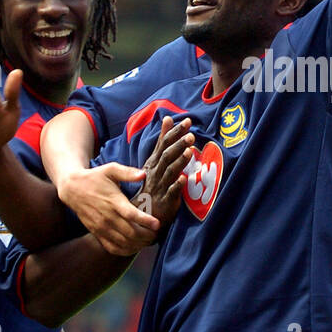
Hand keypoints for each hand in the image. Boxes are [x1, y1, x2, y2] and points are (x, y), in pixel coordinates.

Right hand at [56, 162, 159, 256]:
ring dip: (139, 244)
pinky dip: (126, 250)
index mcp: (113, 201)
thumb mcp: (110, 169)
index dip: (145, 221)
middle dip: (147, 235)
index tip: (157, 224)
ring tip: (149, 240)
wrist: (72, 189)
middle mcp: (107, 216)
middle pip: (130, 232)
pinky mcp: (97, 233)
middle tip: (156, 233)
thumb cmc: (95, 178)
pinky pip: (113, 248)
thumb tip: (143, 174)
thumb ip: (127, 172)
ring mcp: (101, 227)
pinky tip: (135, 247)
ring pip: (123, 242)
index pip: (131, 214)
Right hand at [137, 116, 193, 230]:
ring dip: (180, 161)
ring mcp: (160, 186)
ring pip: (169, 172)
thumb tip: (168, 118)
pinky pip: (171, 192)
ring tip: (190, 151)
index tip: (187, 121)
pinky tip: (184, 179)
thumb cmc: (151, 184)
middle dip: (179, 145)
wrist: (140, 213)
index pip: (164, 144)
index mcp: (154, 162)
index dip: (175, 132)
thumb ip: (163, 140)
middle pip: (167, 156)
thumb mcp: (155, 161)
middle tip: (191, 135)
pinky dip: (177, 185)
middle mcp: (155, 172)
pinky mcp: (165, 200)